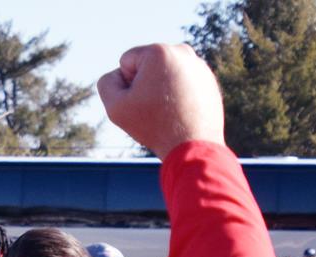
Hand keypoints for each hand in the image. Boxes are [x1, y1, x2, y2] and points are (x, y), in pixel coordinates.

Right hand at [98, 43, 224, 155]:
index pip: (126, 62)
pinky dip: (179, 95)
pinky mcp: (208, 80)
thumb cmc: (153, 126)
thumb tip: (118, 74)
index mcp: (159, 51)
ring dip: (162, 89)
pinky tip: (181, 112)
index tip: (141, 102)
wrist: (192, 146)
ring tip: (169, 111)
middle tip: (155, 108)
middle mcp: (182, 52)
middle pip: (148, 66)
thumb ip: (107, 83)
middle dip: (146, 84)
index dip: (126, 85)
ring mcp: (199, 66)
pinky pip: (183, 83)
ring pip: (166, 75)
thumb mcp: (115, 107)